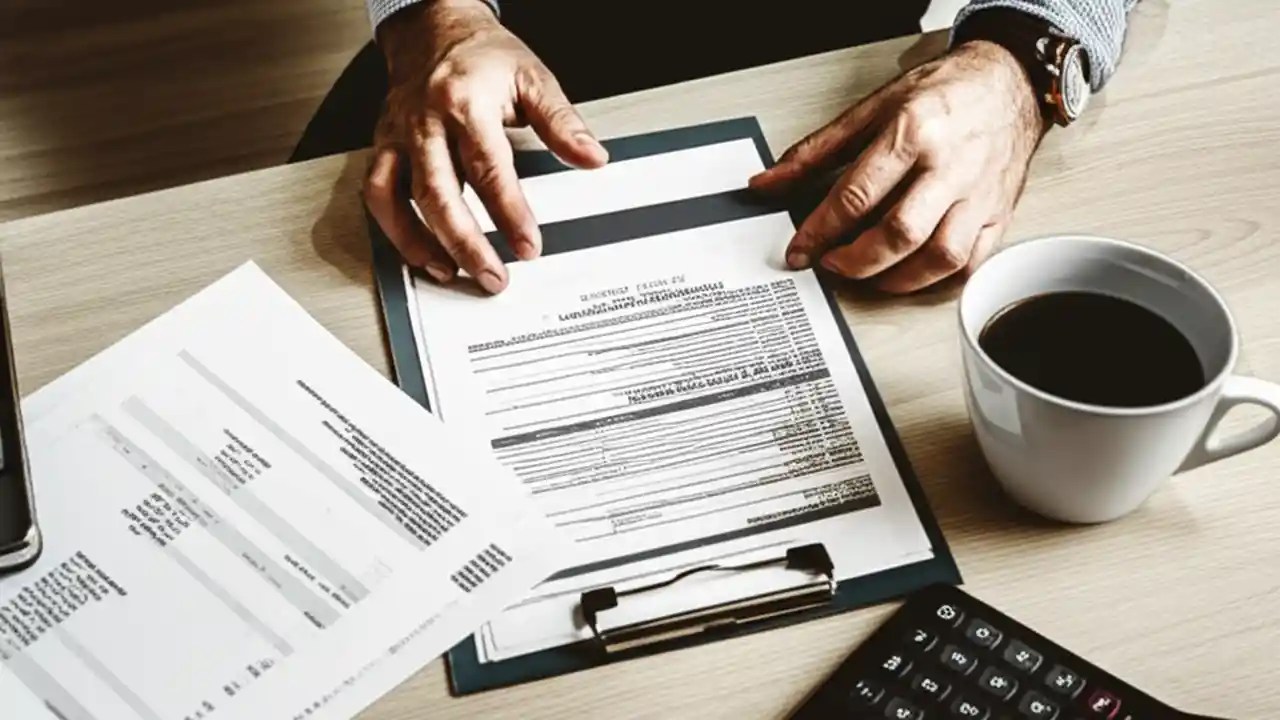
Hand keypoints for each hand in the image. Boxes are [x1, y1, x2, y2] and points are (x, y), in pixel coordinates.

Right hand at [363, 0, 607, 293]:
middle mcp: (425, 121)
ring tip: (452, 274)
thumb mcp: (533, 78)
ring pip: (399, 199)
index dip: (510, 213)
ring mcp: (398, 135)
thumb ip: (562, 122)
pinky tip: (421, 252)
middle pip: (440, 194)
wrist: (433, 27)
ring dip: (423, 245)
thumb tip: (592, 157)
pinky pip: (377, 194)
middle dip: (467, 244)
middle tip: (494, 276)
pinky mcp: (383, 146)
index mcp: (464, 102)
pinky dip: (395, 230)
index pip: (489, 169)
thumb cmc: (482, 55)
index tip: (529, 246)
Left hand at [750, 40, 1046, 293]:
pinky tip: (912, 274)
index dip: (819, 231)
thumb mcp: (872, 108)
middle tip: (832, 264)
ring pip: (940, 256)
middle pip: (899, 233)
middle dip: (856, 262)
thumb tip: (770, 182)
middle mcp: (949, 165)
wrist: (1010, 79)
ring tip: (869, 275)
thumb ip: (816, 151)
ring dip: (896, 279)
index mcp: (913, 131)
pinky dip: (937, 279)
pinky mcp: (999, 211)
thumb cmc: (945, 90)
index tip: (800, 249)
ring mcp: (978, 192)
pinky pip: (971, 262)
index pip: (856, 195)